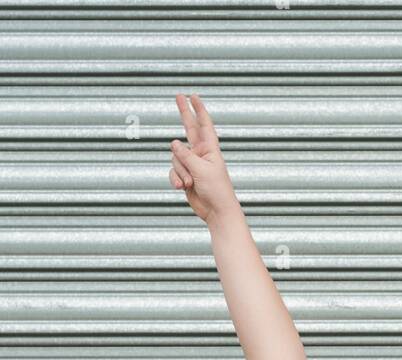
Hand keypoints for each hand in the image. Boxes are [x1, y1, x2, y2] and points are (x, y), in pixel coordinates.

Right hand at [169, 93, 237, 223]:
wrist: (216, 211)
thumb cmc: (216, 190)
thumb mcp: (201, 169)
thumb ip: (186, 155)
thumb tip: (173, 142)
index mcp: (210, 149)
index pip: (204, 125)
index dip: (199, 109)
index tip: (193, 96)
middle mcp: (200, 153)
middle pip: (189, 128)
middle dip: (184, 113)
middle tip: (178, 96)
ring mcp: (192, 164)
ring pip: (176, 158)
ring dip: (180, 171)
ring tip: (189, 183)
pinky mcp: (185, 176)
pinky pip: (173, 171)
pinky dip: (176, 179)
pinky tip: (182, 187)